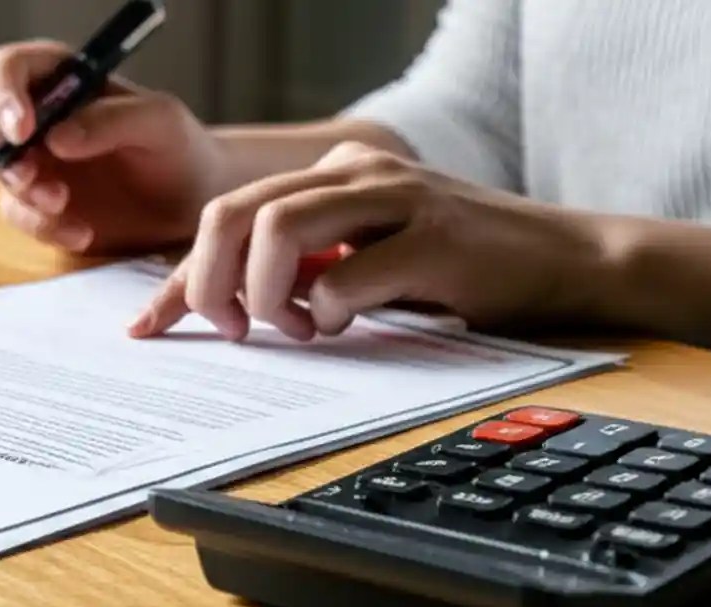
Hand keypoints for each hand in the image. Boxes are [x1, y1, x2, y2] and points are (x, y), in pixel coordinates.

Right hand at [0, 40, 224, 253]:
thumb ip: (111, 121)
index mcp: (60, 78)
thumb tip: (57, 138)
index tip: (24, 129)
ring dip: (22, 192)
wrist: (193, 204)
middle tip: (29, 175)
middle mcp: (38, 117)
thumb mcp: (159, 124)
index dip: (2, 93)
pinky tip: (82, 232)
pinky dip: (43, 227)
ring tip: (64, 205)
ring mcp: (36, 163)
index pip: (6, 69)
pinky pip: (20, 215)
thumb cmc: (180, 149)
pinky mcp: (41, 206)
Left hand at [129, 141, 611, 340]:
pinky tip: (347, 324)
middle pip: (233, 213)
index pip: (227, 217)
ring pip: (277, 232)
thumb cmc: (454, 269)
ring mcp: (395, 197)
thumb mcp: (363, 262)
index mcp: (330, 175)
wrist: (562, 260)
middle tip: (228, 330)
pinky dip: (329, 315)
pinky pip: (345, 279)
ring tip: (295, 326)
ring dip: (266, 295)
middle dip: (207, 282)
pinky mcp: (434, 237)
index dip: (179, 278)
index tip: (148, 326)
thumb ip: (301, 271)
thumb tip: (218, 305)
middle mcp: (354, 173)